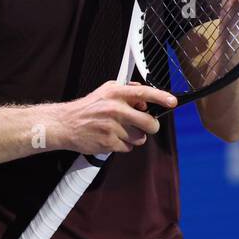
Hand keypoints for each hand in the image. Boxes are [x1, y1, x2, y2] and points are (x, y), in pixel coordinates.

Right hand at [52, 80, 177, 154]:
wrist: (65, 124)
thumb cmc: (87, 108)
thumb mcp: (105, 91)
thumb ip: (126, 91)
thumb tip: (145, 98)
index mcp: (115, 94)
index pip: (144, 93)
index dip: (161, 97)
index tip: (172, 102)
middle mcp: (115, 109)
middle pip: (149, 123)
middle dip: (150, 127)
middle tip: (145, 126)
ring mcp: (112, 127)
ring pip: (139, 138)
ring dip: (134, 137)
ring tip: (119, 131)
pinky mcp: (108, 142)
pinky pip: (127, 148)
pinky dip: (122, 145)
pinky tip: (110, 138)